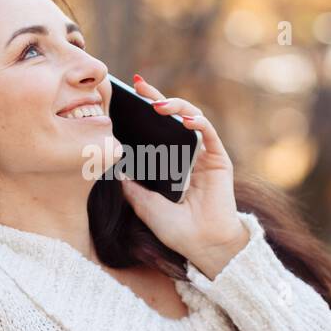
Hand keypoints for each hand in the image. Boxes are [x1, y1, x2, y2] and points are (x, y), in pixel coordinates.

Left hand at [118, 74, 248, 279]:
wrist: (201, 244)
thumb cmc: (175, 229)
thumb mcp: (143, 204)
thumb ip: (130, 185)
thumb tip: (111, 165)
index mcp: (171, 161)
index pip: (158, 128)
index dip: (147, 108)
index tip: (131, 92)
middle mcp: (188, 154)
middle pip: (174, 116)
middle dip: (158, 97)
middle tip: (141, 85)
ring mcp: (204, 155)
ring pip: (193, 117)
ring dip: (177, 106)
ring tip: (159, 105)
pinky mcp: (219, 159)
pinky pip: (209, 133)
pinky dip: (198, 123)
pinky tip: (186, 120)